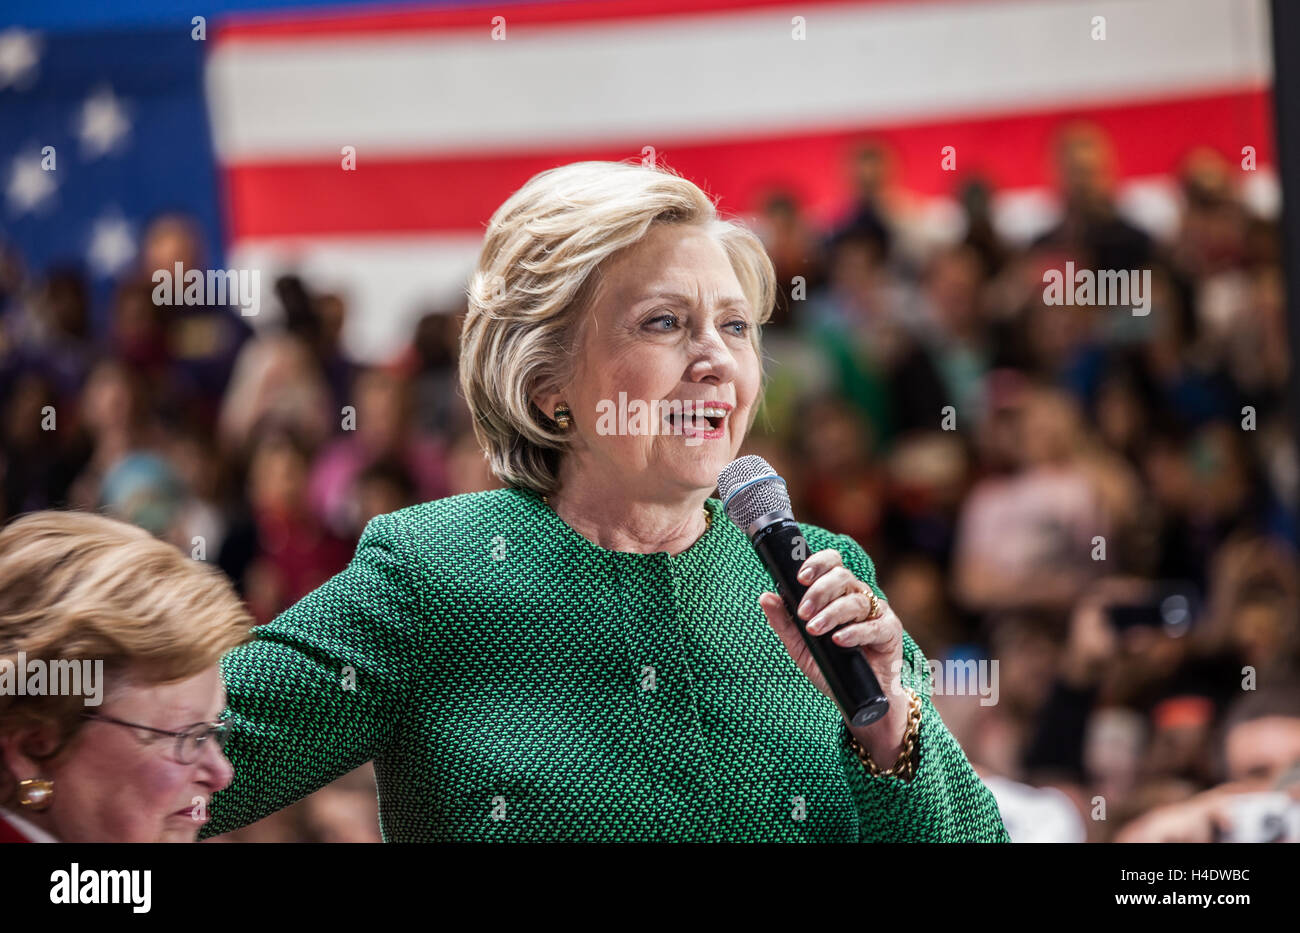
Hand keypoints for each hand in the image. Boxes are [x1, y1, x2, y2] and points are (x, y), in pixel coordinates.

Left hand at [758, 548, 908, 762]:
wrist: (856, 699)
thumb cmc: (830, 666)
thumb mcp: (800, 646)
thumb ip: (784, 622)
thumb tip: (766, 597)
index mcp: (837, 594)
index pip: (832, 564)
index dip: (818, 564)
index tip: (800, 578)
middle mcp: (858, 597)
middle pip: (843, 577)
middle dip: (819, 591)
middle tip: (803, 612)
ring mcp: (876, 613)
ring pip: (856, 601)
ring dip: (832, 613)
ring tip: (814, 629)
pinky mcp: (890, 632)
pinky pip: (875, 626)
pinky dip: (855, 632)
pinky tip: (839, 640)